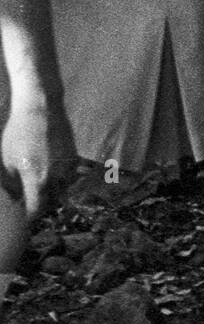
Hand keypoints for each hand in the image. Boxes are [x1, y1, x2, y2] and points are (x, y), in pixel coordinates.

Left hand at [1, 99, 74, 219]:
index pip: (36, 209)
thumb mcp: (7, 160)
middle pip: (51, 202)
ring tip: (39, 185)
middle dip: (40, 203)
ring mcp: (68, 168)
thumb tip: (15, 199)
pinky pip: (69, 177)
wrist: (40, 108)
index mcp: (37, 179)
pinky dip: (60, 179)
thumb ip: (12, 185)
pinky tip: (49, 171)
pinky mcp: (74, 158)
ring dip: (52, 192)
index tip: (22, 214)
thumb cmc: (18, 133)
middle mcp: (56, 177)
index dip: (28, 215)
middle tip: (29, 200)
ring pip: (62, 190)